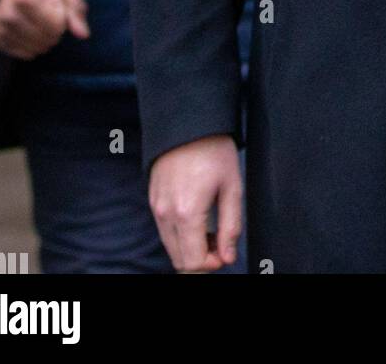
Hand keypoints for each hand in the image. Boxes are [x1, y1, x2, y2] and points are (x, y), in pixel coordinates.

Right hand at [0, 0, 89, 58]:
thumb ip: (75, 6)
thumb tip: (84, 35)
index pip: (57, 25)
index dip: (61, 12)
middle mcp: (7, 16)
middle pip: (49, 39)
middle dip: (55, 27)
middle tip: (45, 10)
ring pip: (38, 50)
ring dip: (45, 37)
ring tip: (36, 18)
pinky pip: (27, 54)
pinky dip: (33, 44)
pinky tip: (27, 27)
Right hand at [149, 135, 242, 272]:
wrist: (187, 121)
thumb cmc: (213, 150)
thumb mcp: (232, 186)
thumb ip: (231, 226)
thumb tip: (228, 257)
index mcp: (187, 213)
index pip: (193, 262)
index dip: (212, 264)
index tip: (225, 252)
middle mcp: (166, 214)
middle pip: (179, 259)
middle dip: (201, 258)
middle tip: (220, 241)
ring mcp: (156, 207)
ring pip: (170, 246)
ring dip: (190, 247)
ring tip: (211, 228)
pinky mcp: (153, 199)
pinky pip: (164, 229)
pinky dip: (179, 233)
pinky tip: (196, 218)